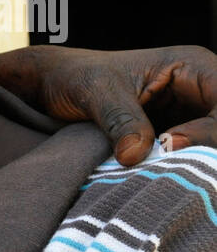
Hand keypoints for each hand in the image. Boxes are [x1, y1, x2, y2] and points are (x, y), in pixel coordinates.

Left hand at [0, 44, 216, 165]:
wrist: (50, 88)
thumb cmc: (74, 77)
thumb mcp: (94, 91)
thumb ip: (119, 120)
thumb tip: (136, 156)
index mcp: (195, 67)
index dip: (211, 129)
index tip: (169, 145)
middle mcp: (202, 93)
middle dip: (206, 152)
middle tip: (171, 168)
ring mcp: (193, 119)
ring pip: (210, 151)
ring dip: (195, 167)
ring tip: (162, 178)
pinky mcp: (177, 142)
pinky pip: (192, 162)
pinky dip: (181, 174)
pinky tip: (158, 183)